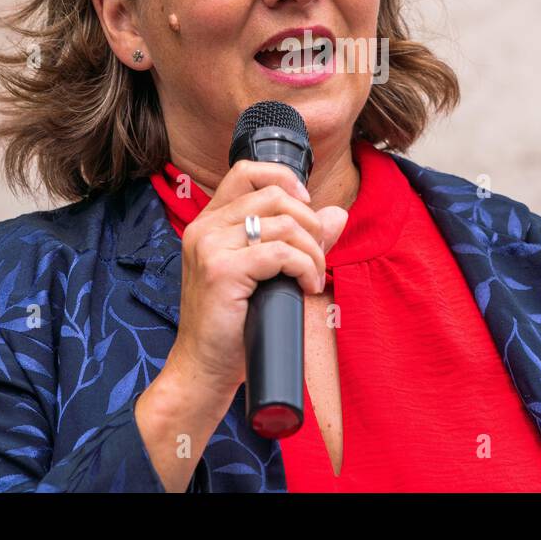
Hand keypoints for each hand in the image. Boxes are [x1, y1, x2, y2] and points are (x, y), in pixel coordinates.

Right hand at [165, 160, 348, 400]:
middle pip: (274, 195)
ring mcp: (210, 246)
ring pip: (283, 223)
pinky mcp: (222, 270)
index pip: (246, 171)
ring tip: (312, 277)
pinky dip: (304, 267)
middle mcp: (204, 227)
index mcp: (209, 222)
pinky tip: (306, 287)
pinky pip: (281, 253)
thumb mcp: (264, 274)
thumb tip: (336, 214)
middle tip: (316, 256)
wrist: (203, 369)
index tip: (307, 206)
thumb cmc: (233, 325)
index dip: (284, 178)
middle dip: (310, 223)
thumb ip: (296, 240)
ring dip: (312, 251)